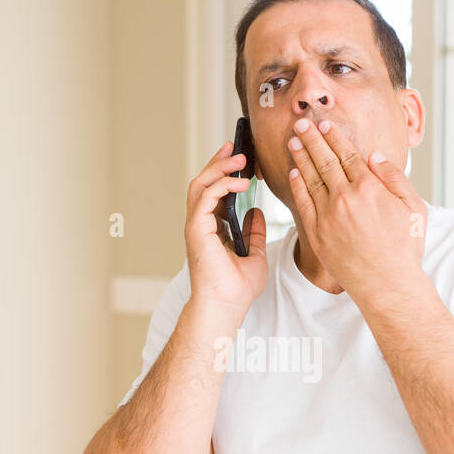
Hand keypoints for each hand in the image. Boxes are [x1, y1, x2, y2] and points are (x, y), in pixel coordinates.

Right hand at [184, 141, 267, 315]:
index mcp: (212, 228)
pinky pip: (205, 197)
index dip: (226, 172)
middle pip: (204, 182)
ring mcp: (196, 226)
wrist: (228, 306)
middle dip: (220, 161)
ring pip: (201, 185)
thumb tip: (257, 212)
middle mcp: (201, 224)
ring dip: (220, 168)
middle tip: (238, 147)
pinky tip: (241, 181)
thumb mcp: (256, 254)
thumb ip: (254, 232)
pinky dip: (222, 185)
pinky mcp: (196, 229)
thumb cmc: (237, 288)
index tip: (242, 157)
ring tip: (241, 158)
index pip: (214, 191)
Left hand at [285, 118, 428, 303]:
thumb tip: (374, 156)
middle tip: (301, 124)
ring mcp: (328, 216)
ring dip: (300, 157)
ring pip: (310, 179)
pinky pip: (303, 204)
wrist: (387, 285)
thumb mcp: (413, 208)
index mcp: (369, 188)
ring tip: (293, 141)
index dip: (333, 136)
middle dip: (311, 139)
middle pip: (324, 161)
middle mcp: (345, 198)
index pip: (347, 154)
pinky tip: (293, 173)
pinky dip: (297, 186)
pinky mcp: (317, 234)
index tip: (324, 124)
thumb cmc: (405, 248)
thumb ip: (394, 178)